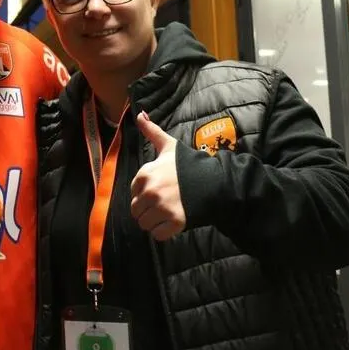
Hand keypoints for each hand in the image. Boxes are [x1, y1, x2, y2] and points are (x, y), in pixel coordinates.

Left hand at [130, 111, 185, 240]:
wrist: (215, 183)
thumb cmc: (188, 165)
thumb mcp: (169, 146)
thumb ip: (152, 131)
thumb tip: (139, 114)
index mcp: (145, 175)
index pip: (133, 193)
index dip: (145, 194)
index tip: (159, 190)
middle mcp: (150, 192)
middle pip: (136, 211)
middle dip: (148, 210)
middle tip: (164, 204)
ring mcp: (162, 208)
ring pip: (145, 225)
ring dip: (154, 222)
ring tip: (167, 213)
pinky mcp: (174, 223)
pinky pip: (157, 236)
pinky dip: (163, 233)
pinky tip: (173, 223)